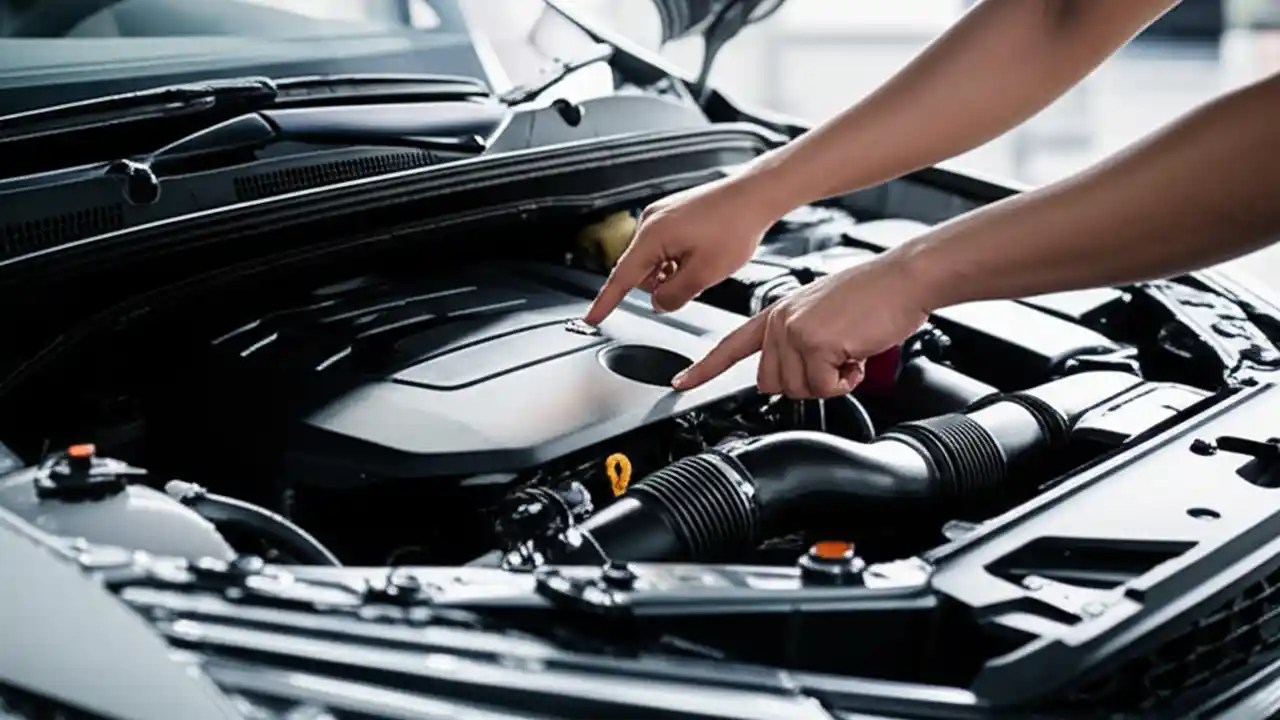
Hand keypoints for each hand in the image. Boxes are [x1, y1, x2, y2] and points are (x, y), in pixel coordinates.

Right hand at [584, 177, 781, 323]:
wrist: (754, 195)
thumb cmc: (734, 225)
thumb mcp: (704, 273)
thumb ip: (675, 295)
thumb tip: (659, 303)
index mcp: (652, 236)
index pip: (621, 278)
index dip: (605, 302)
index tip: (592, 318)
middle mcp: (650, 222)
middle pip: (641, 270)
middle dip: (661, 284)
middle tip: (694, 281)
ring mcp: (661, 215)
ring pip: (655, 260)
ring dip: (672, 271)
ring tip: (702, 263)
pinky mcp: (673, 213)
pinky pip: (665, 246)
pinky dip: (678, 258)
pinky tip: (701, 254)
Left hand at [672, 253, 932, 397]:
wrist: (901, 280)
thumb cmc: (872, 297)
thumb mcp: (821, 317)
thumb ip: (796, 343)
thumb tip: (788, 379)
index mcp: (777, 313)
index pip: (732, 346)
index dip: (705, 369)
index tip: (681, 382)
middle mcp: (779, 321)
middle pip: (772, 384)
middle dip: (807, 382)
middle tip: (835, 360)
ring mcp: (793, 331)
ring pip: (798, 389)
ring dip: (830, 381)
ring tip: (848, 351)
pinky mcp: (814, 342)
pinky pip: (824, 387)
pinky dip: (845, 381)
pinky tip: (856, 355)